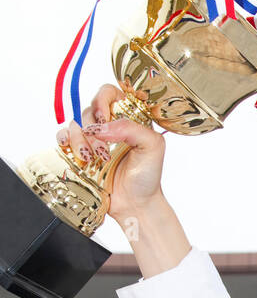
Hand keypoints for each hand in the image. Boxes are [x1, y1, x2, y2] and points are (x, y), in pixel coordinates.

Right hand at [56, 83, 165, 230]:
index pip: (109, 93)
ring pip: (75, 124)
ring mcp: (92, 139)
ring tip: (90, 159)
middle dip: (93, 130)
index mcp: (127, 117)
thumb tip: (100, 127)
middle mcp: (108, 125)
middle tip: (103, 152)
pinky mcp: (79, 153)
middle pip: (89, 109)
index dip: (103, 100)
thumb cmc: (147, 177)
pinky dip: (63, 140)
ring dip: (79, 140)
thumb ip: (132, 128)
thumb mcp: (152, 147)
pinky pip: (63, 137)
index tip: (105, 118)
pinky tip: (72, 151)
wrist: (135, 204)